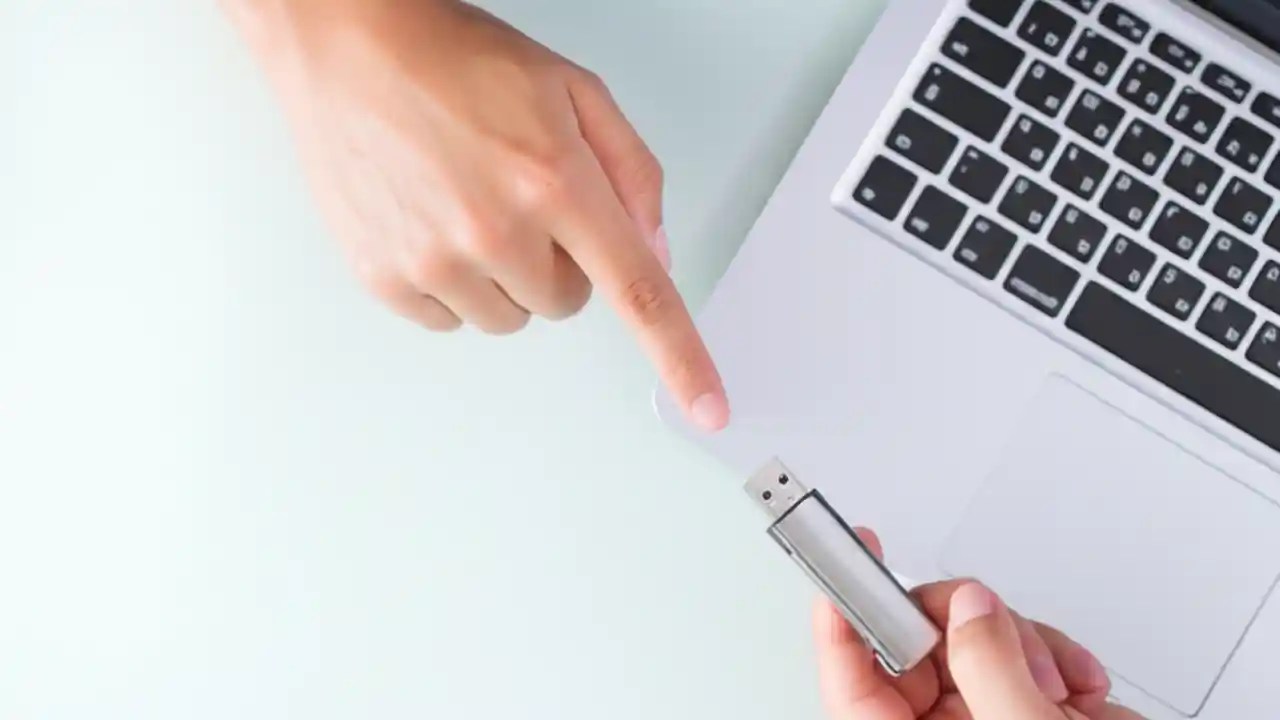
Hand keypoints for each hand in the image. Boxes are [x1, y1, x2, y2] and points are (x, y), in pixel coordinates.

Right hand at [224, 0, 728, 430]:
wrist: (346, 44)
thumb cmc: (458, 59)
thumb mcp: (572, 90)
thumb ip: (631, 171)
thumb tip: (654, 251)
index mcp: (555, 180)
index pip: (637, 291)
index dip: (681, 358)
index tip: (709, 410)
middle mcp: (496, 230)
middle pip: (567, 303)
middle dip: (560, 261)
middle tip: (522, 200)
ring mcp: (434, 259)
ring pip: (509, 318)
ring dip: (505, 277)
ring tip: (469, 203)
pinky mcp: (384, 276)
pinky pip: (449, 321)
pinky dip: (452, 285)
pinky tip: (432, 221)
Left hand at [815, 530, 1142, 719]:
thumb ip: (990, 668)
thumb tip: (971, 610)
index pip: (853, 679)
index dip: (845, 616)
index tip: (850, 563)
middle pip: (920, 645)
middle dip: (968, 624)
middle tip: (999, 627)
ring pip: (979, 643)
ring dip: (1027, 647)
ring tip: (1060, 686)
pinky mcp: (1027, 713)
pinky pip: (1027, 661)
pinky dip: (1060, 665)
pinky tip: (1083, 693)